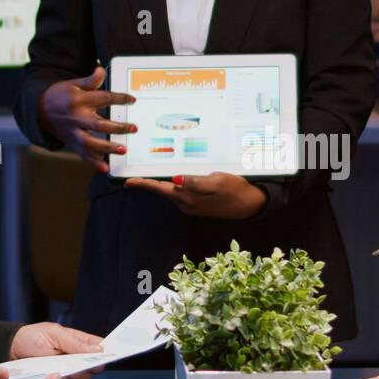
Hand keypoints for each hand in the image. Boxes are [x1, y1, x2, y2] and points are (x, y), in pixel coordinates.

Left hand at [9, 323, 103, 378]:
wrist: (10, 351)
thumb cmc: (31, 338)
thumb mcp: (54, 334)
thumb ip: (77, 343)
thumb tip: (99, 349)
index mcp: (78, 342)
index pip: (100, 348)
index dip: (106, 353)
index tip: (107, 357)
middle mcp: (76, 358)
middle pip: (93, 368)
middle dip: (85, 366)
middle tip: (73, 360)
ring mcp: (67, 371)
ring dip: (71, 375)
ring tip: (55, 366)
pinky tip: (49, 376)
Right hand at [39, 65, 136, 172]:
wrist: (41, 109)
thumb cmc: (62, 95)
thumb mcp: (74, 84)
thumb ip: (91, 80)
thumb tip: (102, 70)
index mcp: (79, 100)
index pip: (102, 98)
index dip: (118, 98)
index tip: (132, 100)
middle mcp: (76, 117)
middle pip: (98, 124)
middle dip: (117, 127)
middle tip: (133, 128)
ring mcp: (73, 132)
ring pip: (90, 143)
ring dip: (107, 147)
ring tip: (123, 149)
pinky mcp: (72, 143)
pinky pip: (83, 154)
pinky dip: (94, 162)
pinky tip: (105, 168)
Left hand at [123, 172, 267, 219]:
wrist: (251, 205)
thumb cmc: (236, 191)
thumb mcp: (217, 182)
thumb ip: (195, 182)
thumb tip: (175, 180)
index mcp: (189, 198)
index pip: (161, 189)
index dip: (144, 184)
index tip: (127, 181)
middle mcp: (187, 203)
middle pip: (163, 190)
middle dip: (149, 182)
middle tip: (134, 174)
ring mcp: (193, 204)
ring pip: (171, 191)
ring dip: (160, 182)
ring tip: (149, 173)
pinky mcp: (200, 202)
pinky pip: (181, 191)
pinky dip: (174, 183)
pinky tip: (174, 176)